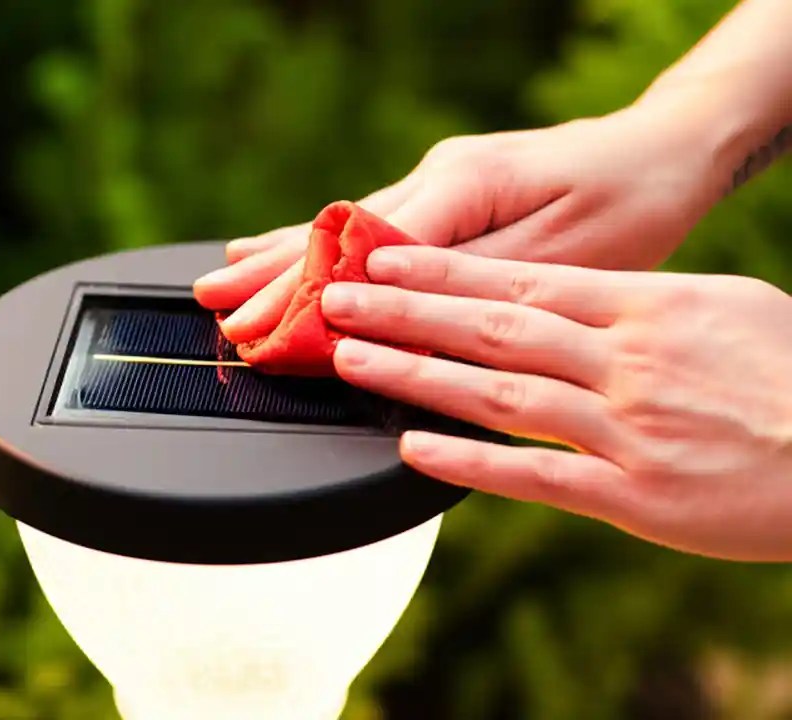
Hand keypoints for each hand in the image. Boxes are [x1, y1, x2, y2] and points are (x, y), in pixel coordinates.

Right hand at [194, 92, 740, 334]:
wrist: (663, 153)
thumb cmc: (631, 204)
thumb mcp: (566, 254)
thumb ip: (474, 286)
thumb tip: (399, 318)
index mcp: (464, 188)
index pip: (366, 249)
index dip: (314, 293)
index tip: (270, 329)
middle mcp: (437, 178)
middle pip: (336, 235)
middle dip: (274, 279)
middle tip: (220, 313)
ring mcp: (434, 183)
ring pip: (339, 227)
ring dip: (277, 260)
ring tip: (218, 285)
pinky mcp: (440, 197)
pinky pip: (362, 226)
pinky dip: (312, 246)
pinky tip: (269, 250)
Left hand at [319, 244, 791, 561]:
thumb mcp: (726, 310)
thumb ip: (641, 306)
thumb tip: (576, 298)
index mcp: (649, 308)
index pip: (525, 280)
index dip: (445, 271)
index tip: (386, 260)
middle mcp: (627, 361)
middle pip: (494, 326)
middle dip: (406, 310)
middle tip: (337, 299)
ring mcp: (627, 428)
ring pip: (500, 393)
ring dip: (417, 374)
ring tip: (354, 361)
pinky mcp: (634, 496)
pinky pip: (535, 474)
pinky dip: (469, 461)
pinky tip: (414, 448)